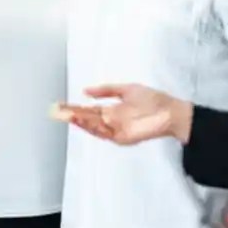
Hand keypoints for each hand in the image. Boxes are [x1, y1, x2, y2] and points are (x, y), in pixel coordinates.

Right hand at [53, 83, 192, 144]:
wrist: (170, 111)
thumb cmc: (153, 100)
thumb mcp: (126, 89)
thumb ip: (106, 90)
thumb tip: (85, 91)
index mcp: (111, 110)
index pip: (88, 110)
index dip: (75, 108)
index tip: (61, 105)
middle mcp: (111, 121)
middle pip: (87, 119)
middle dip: (72, 115)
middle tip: (57, 111)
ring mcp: (116, 130)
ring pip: (93, 127)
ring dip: (80, 122)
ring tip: (68, 115)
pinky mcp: (123, 138)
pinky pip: (104, 133)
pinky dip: (93, 128)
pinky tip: (84, 121)